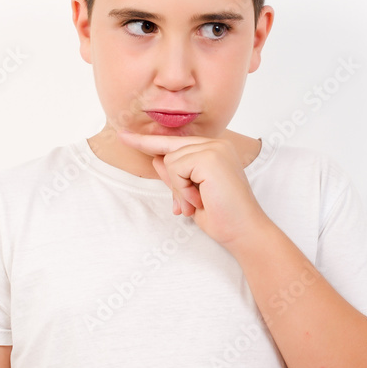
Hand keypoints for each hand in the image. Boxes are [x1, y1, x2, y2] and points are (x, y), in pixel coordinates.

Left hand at [116, 130, 268, 247]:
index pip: (176, 143)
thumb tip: (155, 158)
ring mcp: (214, 147)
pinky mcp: (209, 156)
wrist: (243, 231)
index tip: (123, 136)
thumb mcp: (190, 194)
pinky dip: (182, 188)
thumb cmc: (222, 216)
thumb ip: (175, 175)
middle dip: (174, 183)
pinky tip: (201, 199)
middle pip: (169, 151)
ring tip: (200, 202)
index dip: (147, 142)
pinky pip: (176, 167)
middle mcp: (217, 143)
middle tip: (195, 204)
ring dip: (180, 188)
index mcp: (215, 149)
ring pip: (170, 160)